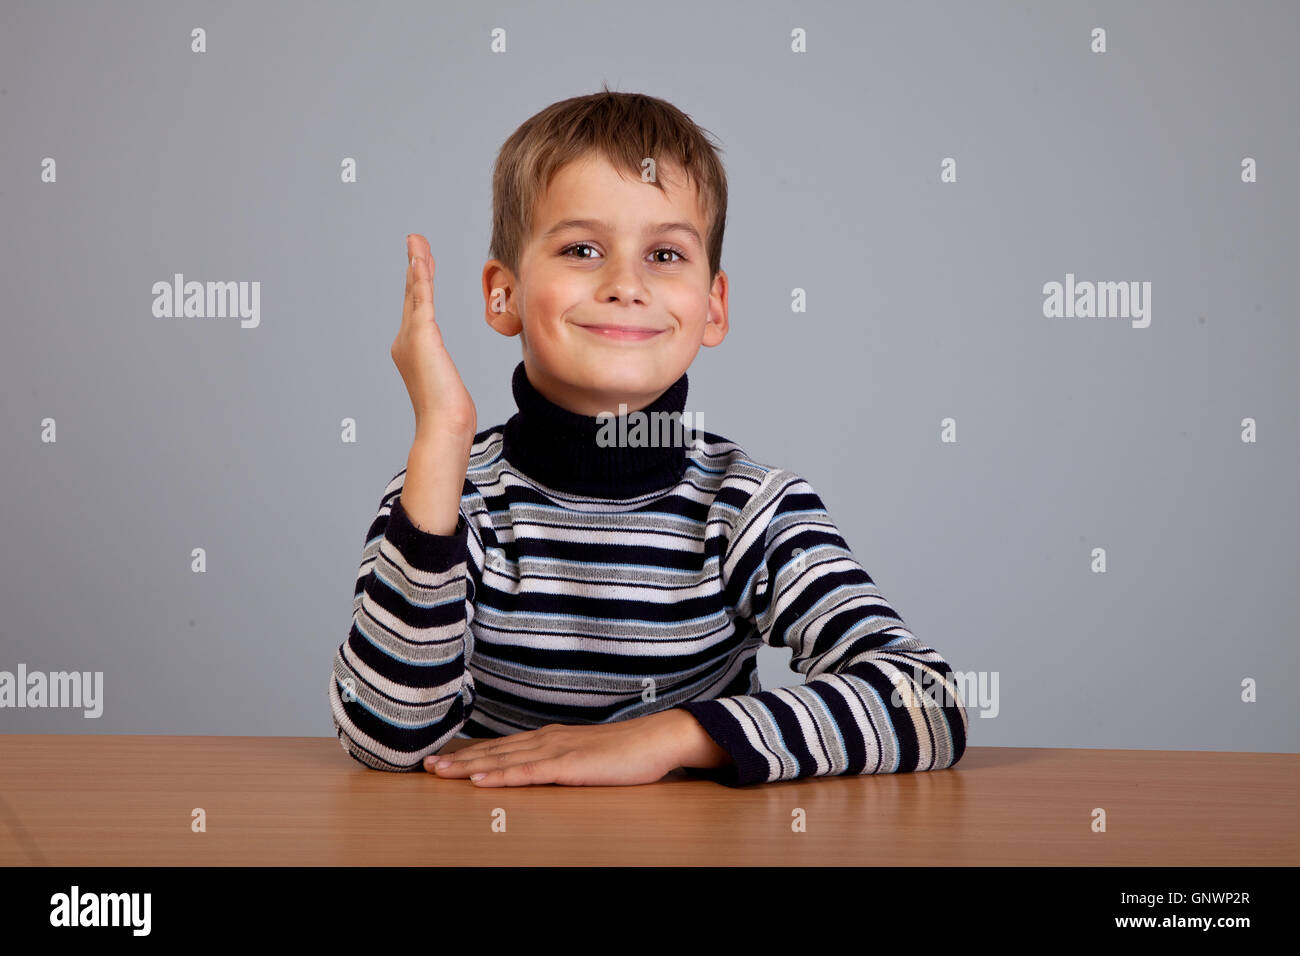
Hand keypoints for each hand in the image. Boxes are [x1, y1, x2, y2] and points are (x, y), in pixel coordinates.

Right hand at [392, 234, 477, 439]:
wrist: (442, 426)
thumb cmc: (449, 414)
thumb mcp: (449, 388)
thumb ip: (446, 377)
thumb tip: (451, 389)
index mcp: (412, 351)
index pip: (418, 309)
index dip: (420, 285)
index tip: (424, 264)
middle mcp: (405, 342)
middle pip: (412, 295)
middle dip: (415, 266)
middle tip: (416, 242)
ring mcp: (410, 338)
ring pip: (414, 292)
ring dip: (416, 263)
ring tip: (416, 240)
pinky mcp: (421, 336)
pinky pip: (421, 299)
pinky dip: (421, 277)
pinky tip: (420, 259)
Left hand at [424, 713, 689, 786]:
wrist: (656, 740)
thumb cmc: (627, 752)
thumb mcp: (586, 756)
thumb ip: (562, 761)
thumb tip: (543, 770)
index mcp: (550, 738)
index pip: (501, 747)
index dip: (470, 754)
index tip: (443, 759)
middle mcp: (546, 739)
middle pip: (493, 751)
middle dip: (458, 760)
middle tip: (425, 766)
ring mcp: (555, 751)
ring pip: (502, 760)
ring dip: (468, 767)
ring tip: (439, 772)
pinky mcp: (567, 766)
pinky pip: (527, 773)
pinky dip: (500, 776)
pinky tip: (479, 780)